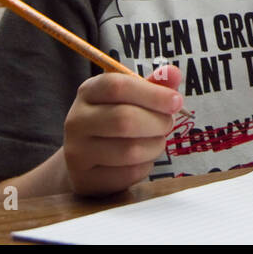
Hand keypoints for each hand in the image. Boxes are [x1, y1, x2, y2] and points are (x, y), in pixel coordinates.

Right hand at [62, 65, 183, 195]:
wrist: (88, 160)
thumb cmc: (117, 119)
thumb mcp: (133, 97)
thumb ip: (155, 85)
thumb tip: (174, 73)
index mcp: (88, 92)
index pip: (117, 86)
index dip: (152, 93)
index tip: (176, 101)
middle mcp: (76, 120)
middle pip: (125, 119)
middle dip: (158, 122)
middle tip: (168, 124)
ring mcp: (77, 152)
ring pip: (129, 150)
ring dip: (155, 145)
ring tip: (156, 140)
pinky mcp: (85, 179)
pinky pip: (128, 174)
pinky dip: (145, 166)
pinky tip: (142, 159)